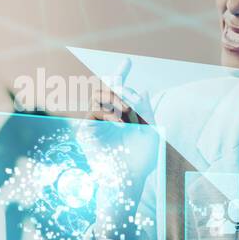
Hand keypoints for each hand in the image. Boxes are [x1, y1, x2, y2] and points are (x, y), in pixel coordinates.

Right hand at [79, 58, 159, 238]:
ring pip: (99, 96)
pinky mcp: (86, 131)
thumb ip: (147, 110)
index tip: (128, 61)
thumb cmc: (142, 159)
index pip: (120, 90)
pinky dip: (109, 114)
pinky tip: (120, 123)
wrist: (129, 178)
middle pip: (107, 88)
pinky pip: (94, 111)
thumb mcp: (152, 130)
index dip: (122, 74)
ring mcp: (96, 123)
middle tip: (130, 95)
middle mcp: (108, 116)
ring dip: (116, 98)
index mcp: (123, 114)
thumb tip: (142, 91)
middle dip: (119, 85)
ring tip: (128, 110)